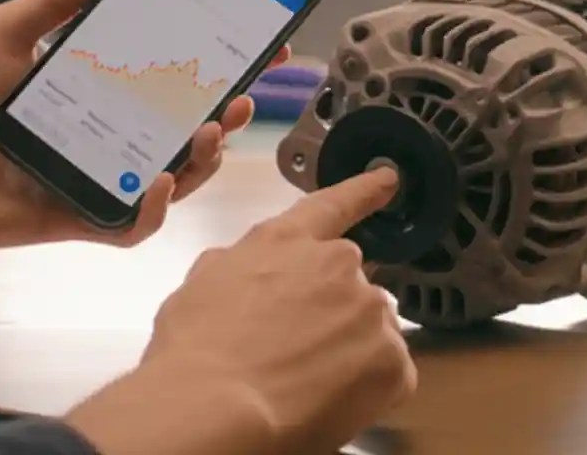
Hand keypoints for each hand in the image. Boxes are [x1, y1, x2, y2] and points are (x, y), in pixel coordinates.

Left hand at [0, 0, 289, 247]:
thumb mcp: (10, 30)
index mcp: (104, 96)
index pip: (176, 83)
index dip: (223, 71)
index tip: (261, 50)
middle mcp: (111, 139)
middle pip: (189, 135)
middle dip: (226, 119)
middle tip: (239, 99)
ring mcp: (100, 181)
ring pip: (176, 182)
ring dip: (202, 161)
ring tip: (207, 133)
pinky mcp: (81, 219)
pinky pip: (134, 226)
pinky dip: (154, 209)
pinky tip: (158, 181)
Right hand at [64, 168, 416, 454]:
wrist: (217, 405)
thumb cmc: (195, 352)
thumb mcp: (201, 286)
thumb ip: (241, 267)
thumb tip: (250, 276)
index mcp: (286, 243)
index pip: (332, 206)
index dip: (362, 192)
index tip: (388, 179)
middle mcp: (337, 263)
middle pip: (348, 287)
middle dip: (330, 317)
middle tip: (294, 354)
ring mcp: (368, 308)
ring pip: (368, 332)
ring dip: (347, 354)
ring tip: (303, 384)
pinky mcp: (391, 356)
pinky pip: (386, 375)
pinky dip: (365, 391)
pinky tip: (327, 401)